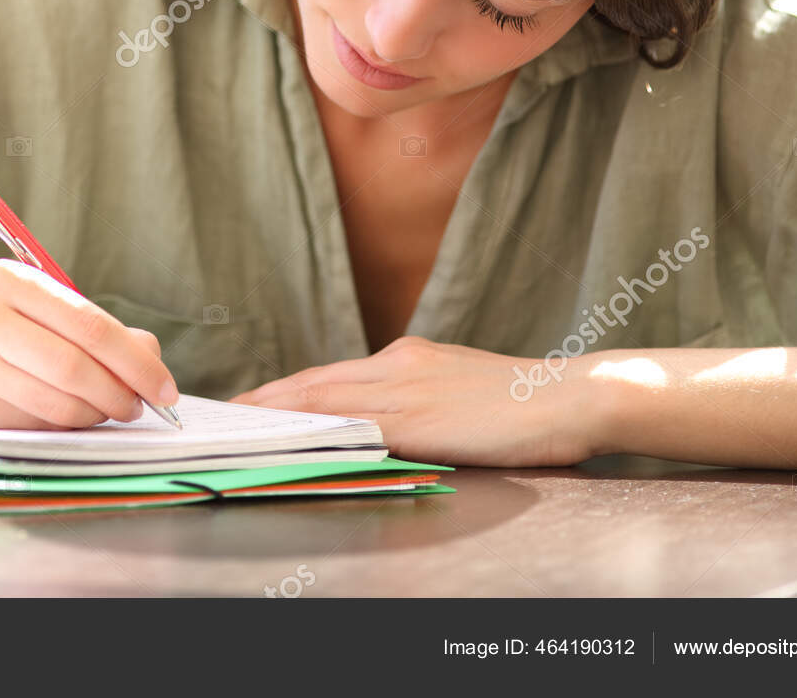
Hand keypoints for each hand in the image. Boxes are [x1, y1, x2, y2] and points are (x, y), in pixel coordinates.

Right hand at [0, 260, 177, 429]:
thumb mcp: (33, 305)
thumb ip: (91, 325)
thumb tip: (151, 353)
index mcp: (11, 281)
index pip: (90, 325)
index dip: (136, 362)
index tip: (165, 386)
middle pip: (75, 366)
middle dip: (121, 393)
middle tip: (142, 405)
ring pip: (56, 401)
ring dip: (96, 414)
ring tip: (112, 409)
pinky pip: (33, 422)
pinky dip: (65, 425)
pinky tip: (74, 417)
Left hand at [228, 336, 608, 466]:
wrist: (573, 396)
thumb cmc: (524, 405)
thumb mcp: (458, 393)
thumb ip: (416, 405)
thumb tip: (377, 426)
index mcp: (407, 359)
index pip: (330, 375)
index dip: (286, 390)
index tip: (250, 401)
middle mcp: (398, 365)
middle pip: (315, 382)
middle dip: (266, 398)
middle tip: (223, 412)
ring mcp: (407, 388)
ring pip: (325, 397)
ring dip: (277, 410)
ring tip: (238, 424)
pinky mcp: (420, 415)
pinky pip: (354, 422)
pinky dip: (317, 427)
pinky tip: (291, 437)